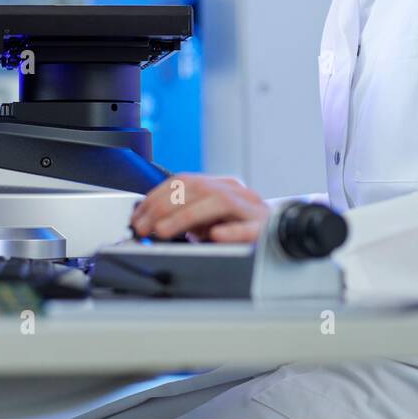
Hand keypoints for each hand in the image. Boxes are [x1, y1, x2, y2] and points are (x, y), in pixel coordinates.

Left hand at [131, 174, 270, 243]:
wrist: (281, 236)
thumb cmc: (239, 230)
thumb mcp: (207, 221)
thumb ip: (184, 218)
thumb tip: (150, 223)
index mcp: (219, 186)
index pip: (183, 182)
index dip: (156, 198)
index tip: (137, 216)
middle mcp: (235, 191)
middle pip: (197, 189)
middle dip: (164, 208)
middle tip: (143, 228)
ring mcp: (252, 209)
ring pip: (219, 202)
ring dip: (185, 217)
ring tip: (164, 231)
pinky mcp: (265, 229)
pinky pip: (249, 228)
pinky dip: (231, 231)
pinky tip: (214, 235)